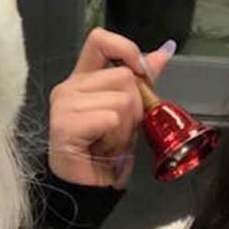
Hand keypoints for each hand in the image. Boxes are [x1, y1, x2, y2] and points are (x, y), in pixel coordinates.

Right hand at [48, 29, 175, 187]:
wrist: (89, 187)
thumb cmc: (106, 151)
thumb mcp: (130, 111)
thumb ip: (142, 80)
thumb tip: (165, 50)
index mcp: (82, 79)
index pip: (100, 40)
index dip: (126, 49)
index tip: (141, 73)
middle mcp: (69, 87)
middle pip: (122, 76)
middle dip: (135, 108)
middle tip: (119, 131)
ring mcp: (63, 104)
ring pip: (121, 100)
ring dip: (125, 128)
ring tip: (110, 143)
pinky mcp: (64, 124)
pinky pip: (111, 118)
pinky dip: (115, 138)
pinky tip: (102, 149)